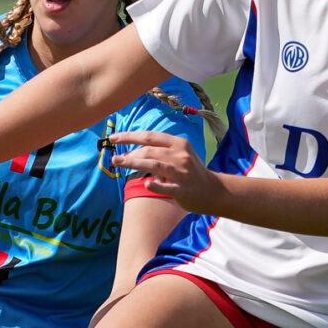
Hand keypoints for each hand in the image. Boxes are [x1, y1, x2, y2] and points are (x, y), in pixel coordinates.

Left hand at [108, 131, 223, 213]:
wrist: (214, 191)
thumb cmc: (192, 172)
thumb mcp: (180, 155)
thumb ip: (160, 152)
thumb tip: (134, 153)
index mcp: (178, 143)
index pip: (150, 136)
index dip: (130, 136)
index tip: (114, 138)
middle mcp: (180, 155)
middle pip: (149, 150)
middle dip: (128, 152)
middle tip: (113, 157)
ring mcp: (182, 172)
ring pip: (154, 164)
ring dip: (133, 163)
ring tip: (118, 163)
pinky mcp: (183, 189)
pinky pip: (167, 186)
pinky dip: (156, 184)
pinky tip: (146, 183)